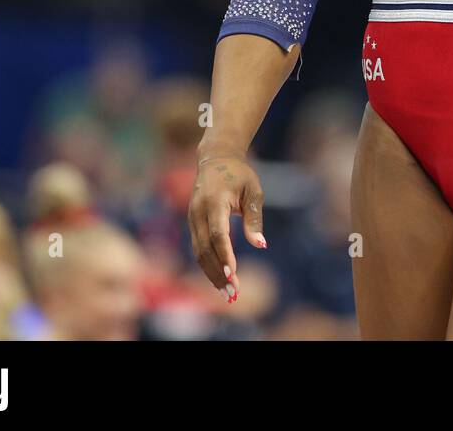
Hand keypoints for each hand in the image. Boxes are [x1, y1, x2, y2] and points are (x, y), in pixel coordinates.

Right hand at [188, 152, 266, 302]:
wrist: (216, 159)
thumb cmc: (240, 175)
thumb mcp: (254, 191)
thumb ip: (254, 218)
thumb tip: (261, 245)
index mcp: (215, 200)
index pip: (218, 232)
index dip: (224, 254)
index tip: (232, 274)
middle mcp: (198, 211)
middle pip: (205, 248)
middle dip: (218, 272)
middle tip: (233, 293)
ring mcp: (192, 218)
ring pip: (198, 252)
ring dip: (211, 274)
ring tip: (227, 293)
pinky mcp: (191, 223)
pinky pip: (198, 248)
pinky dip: (207, 265)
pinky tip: (219, 279)